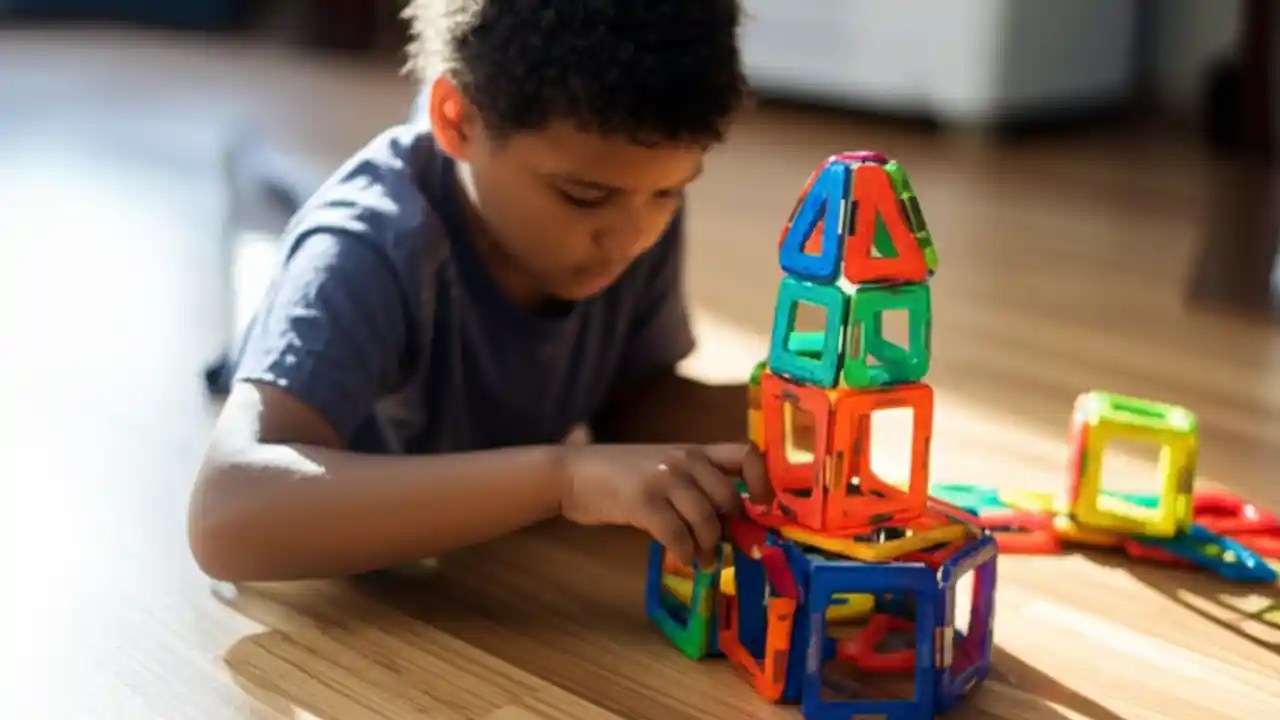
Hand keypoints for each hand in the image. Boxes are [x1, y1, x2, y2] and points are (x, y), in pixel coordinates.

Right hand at [560, 443, 772, 566]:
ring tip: (702, 560)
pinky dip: (685, 554)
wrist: (573, 473)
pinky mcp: (643, 501)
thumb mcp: (663, 466)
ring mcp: (664, 478)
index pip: (746, 454)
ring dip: (708, 547)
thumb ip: (694, 484)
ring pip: (706, 520)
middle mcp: (684, 459)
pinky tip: (681, 559)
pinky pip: (678, 535)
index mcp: (693, 450)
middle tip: (721, 546)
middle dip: (729, 529)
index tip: (761, 506)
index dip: (763, 481)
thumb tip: (726, 522)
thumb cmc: (619, 475)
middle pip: (728, 498)